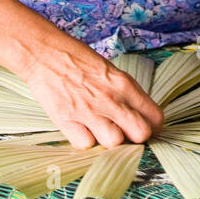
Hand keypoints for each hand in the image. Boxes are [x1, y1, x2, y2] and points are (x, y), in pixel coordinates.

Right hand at [20, 38, 163, 149]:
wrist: (44, 54)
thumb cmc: (77, 59)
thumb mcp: (110, 70)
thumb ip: (125, 93)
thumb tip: (137, 116)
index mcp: (124, 84)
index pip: (155, 116)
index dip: (153, 126)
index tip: (145, 127)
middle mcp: (110, 99)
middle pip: (140, 134)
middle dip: (136, 137)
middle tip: (125, 132)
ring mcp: (88, 112)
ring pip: (114, 143)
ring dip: (109, 140)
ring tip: (101, 129)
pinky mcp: (66, 121)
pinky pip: (86, 145)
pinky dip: (85, 141)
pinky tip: (82, 128)